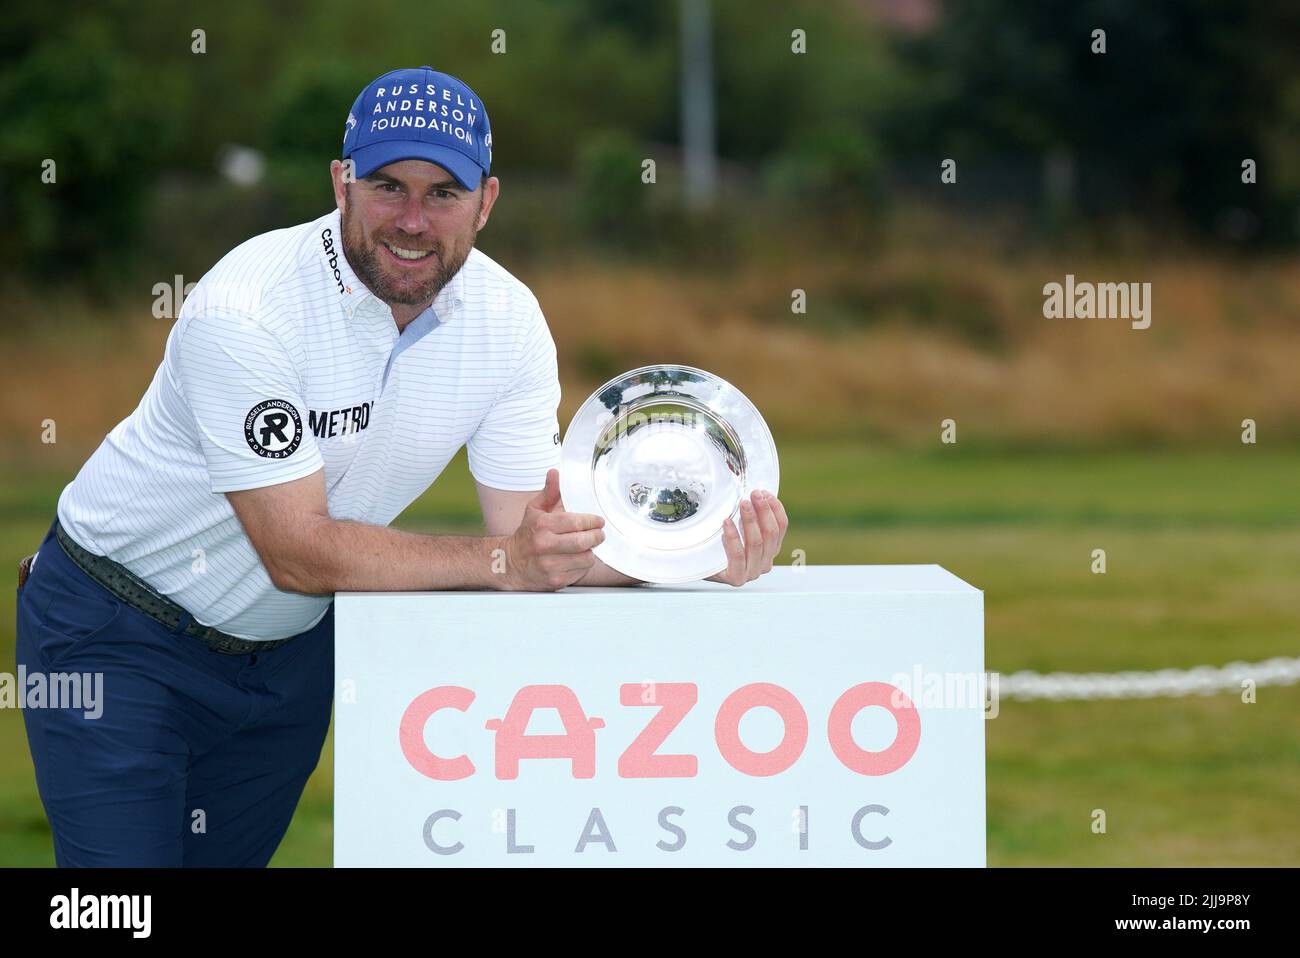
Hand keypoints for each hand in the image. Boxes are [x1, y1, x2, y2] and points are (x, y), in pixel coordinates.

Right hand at [499, 469, 604, 590]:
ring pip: (586, 558)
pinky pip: (580, 572)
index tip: (598, 521)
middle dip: (597, 537)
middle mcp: (544, 545)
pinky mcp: (555, 581)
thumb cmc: (527, 535)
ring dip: (590, 552)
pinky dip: (582, 566)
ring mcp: (549, 565)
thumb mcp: (534, 511)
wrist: (509, 564)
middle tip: (599, 534)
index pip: (576, 522)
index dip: (592, 521)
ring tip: (585, 547)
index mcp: (542, 525)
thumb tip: (555, 473)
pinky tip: (575, 559)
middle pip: (583, 541)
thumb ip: (549, 492)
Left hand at [706, 488, 788, 586]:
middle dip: (763, 510)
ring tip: (742, 503)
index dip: (775, 508)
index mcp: (770, 550)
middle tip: (754, 494)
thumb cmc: (719, 544)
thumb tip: (756, 492)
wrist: (699, 566)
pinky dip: (733, 537)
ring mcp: (752, 573)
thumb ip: (750, 516)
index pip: (781, 527)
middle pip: (770, 533)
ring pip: (756, 543)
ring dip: (750, 520)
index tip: (764, 492)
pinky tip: (727, 522)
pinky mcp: (736, 578)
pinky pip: (737, 555)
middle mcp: (765, 563)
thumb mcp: (739, 528)